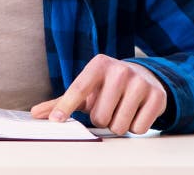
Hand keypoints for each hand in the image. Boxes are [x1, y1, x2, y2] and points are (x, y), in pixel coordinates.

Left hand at [30, 54, 166, 134]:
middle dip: (101, 119)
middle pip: (100, 116)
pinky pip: (139, 128)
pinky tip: (135, 112)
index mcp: (98, 65)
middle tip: (107, 107)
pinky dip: (135, 127)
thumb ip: (61, 101)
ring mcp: (140, 82)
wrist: (142, 77)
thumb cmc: (107, 86)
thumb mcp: (85, 88)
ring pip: (119, 125)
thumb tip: (36, 113)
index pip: (78, 89)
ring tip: (120, 109)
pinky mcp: (157, 96)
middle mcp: (120, 70)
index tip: (56, 120)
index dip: (66, 107)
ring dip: (118, 124)